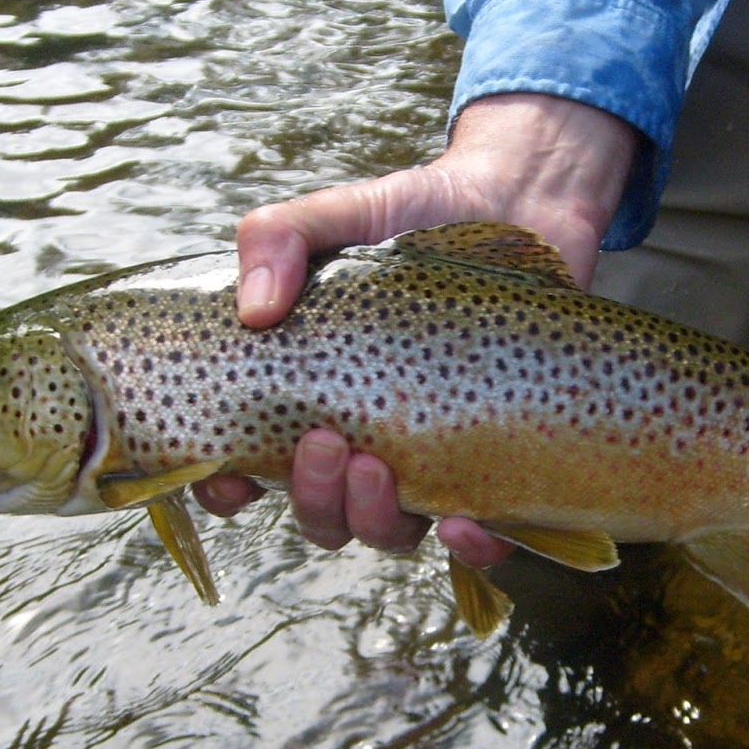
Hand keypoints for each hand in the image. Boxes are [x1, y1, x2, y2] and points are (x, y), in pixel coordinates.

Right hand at [195, 93, 638, 563]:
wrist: (521, 201)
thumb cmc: (419, 214)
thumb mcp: (341, 213)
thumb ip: (280, 238)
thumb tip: (253, 310)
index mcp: (313, 396)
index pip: (252, 469)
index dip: (227, 488)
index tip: (227, 478)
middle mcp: (367, 439)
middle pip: (323, 515)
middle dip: (313, 498)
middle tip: (325, 442)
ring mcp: (432, 456)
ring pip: (389, 531)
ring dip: (372, 519)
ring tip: (376, 466)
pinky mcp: (498, 461)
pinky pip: (483, 533)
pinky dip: (470, 547)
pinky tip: (462, 523)